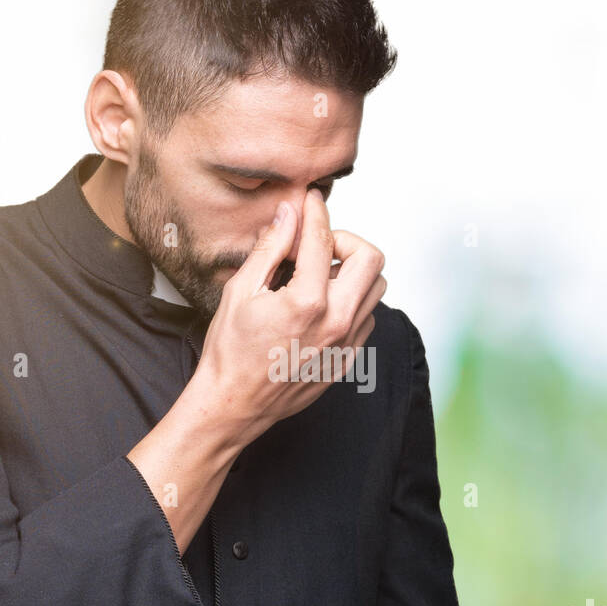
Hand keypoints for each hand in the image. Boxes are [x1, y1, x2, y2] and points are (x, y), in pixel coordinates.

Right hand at [194, 187, 386, 445]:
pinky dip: (352, 300)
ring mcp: (346, 343)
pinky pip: (368, 316)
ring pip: (376, 287)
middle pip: (370, 258)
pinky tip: (321, 304)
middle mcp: (336, 322)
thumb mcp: (241, 291)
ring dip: (352, 271)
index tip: (310, 201)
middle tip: (318, 246)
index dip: (315, 212)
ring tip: (319, 275)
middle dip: (345, 241)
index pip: (322, 239)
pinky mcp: (348, 358)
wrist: (235, 404)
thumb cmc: (231, 353)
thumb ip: (269, 248)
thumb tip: (288, 215)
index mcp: (307, 302)